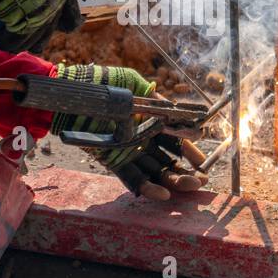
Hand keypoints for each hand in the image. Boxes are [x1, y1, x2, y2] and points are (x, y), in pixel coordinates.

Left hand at [52, 64, 205, 200]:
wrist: (75, 91)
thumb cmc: (103, 83)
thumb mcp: (134, 84)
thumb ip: (155, 98)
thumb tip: (176, 111)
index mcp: (150, 122)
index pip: (175, 141)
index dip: (190, 151)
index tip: (202, 161)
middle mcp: (142, 140)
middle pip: (168, 161)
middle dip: (186, 171)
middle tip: (200, 179)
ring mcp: (128, 152)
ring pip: (155, 173)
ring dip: (174, 181)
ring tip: (190, 184)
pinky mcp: (113, 162)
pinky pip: (133, 179)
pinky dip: (148, 188)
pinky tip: (164, 193)